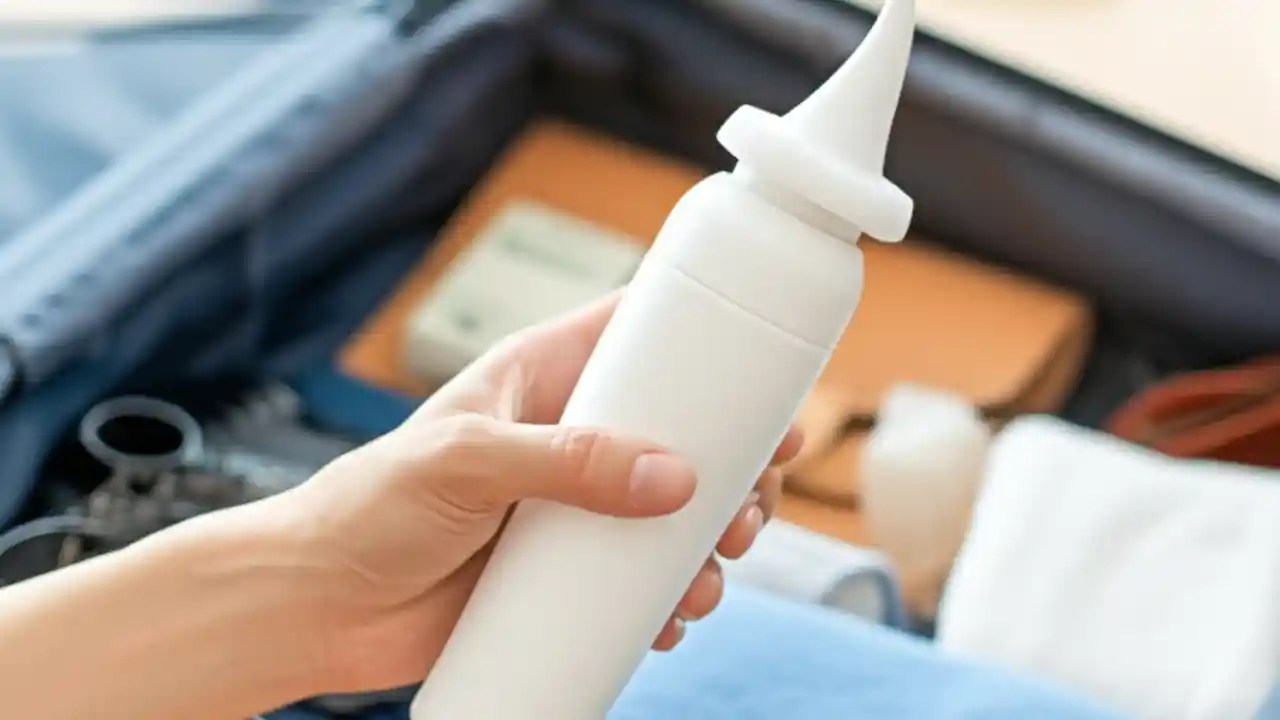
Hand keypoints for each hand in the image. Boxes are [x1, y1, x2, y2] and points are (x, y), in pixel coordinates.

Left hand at [272, 292, 801, 693]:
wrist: (316, 605)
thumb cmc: (367, 507)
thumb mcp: (466, 462)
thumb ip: (566, 461)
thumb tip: (675, 479)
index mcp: (544, 378)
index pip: (641, 337)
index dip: (712, 350)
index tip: (769, 382)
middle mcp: (570, 438)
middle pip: (681, 434)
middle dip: (732, 466)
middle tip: (754, 501)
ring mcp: (571, 510)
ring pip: (674, 513)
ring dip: (713, 541)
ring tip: (711, 573)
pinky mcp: (565, 576)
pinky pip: (641, 581)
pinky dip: (672, 598)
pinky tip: (673, 616)